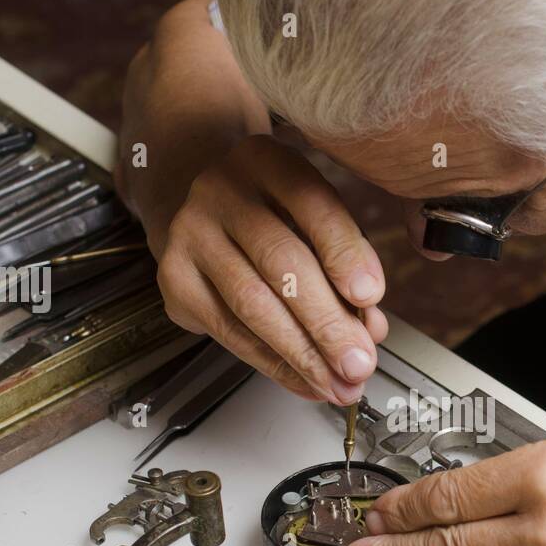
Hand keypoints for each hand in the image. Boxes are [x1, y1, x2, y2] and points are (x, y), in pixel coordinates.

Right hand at [155, 135, 388, 402]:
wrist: (201, 206)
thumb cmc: (274, 213)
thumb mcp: (315, 216)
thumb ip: (346, 263)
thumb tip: (371, 327)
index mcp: (266, 162)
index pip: (311, 204)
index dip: (343, 253)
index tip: (371, 296)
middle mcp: (221, 192)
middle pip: (279, 262)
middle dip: (326, 323)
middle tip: (359, 362)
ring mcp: (190, 235)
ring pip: (251, 304)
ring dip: (302, 355)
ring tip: (338, 384)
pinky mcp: (174, 279)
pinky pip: (229, 332)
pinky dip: (274, 365)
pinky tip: (305, 381)